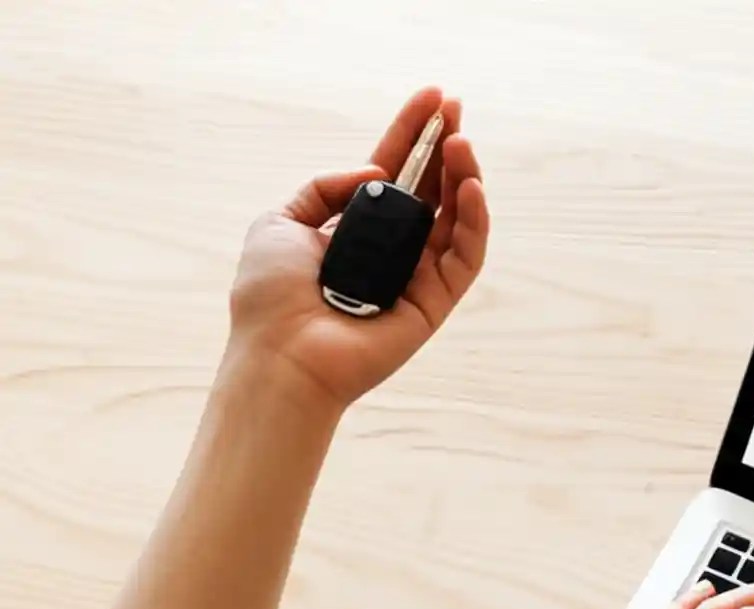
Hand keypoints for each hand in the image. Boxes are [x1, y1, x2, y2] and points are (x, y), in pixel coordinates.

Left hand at [225, 86, 489, 410]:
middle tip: (455, 108)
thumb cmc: (269, 298)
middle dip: (446, 145)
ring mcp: (417, 275)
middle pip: (432, 189)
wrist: (280, 355)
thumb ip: (325, 187)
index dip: (413, 134)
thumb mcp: (280, 221)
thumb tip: (378, 172)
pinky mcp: (435, 302)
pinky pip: (465, 257)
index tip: (435, 97)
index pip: (395, 171)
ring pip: (456, 219)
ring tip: (461, 143)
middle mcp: (391, 248)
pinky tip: (470, 189)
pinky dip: (474, 222)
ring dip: (465, 176)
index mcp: (355, 228)